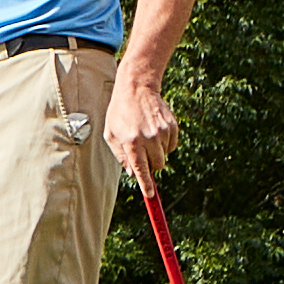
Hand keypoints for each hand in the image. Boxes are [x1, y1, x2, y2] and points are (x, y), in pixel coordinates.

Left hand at [106, 62, 172, 181]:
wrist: (136, 89)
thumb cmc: (120, 113)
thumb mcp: (111, 135)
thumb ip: (121, 156)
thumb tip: (133, 173)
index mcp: (131, 142)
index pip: (141, 170)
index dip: (146, 184)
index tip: (149, 195)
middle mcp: (149, 138)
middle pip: (157, 166)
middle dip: (150, 165)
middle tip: (142, 152)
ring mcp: (162, 132)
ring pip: (165, 156)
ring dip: (157, 153)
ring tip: (146, 137)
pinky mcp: (172, 126)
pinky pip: (172, 146)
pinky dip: (165, 144)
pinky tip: (154, 130)